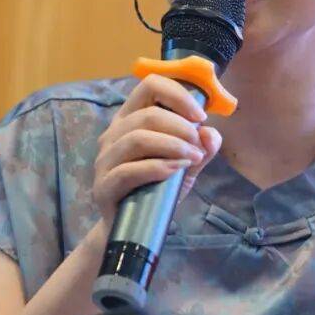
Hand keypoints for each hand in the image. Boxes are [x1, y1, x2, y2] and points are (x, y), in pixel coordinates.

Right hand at [92, 74, 221, 227]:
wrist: (131, 229)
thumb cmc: (156, 189)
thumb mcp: (186, 164)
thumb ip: (201, 147)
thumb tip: (210, 134)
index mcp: (131, 118)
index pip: (150, 85)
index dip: (178, 95)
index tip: (201, 116)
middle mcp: (113, 134)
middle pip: (147, 114)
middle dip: (181, 127)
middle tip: (199, 145)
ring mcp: (105, 160)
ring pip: (137, 139)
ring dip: (172, 145)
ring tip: (193, 158)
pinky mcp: (104, 186)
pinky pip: (128, 171)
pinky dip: (157, 167)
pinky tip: (176, 170)